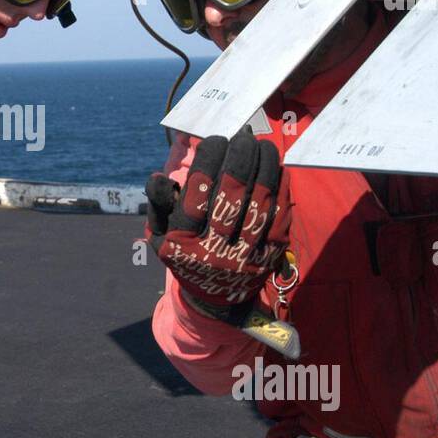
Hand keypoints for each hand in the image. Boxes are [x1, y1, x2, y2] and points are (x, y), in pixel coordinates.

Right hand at [146, 127, 289, 322]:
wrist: (216, 299)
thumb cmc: (184, 253)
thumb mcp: (160, 233)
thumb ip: (157, 202)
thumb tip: (160, 177)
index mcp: (182, 243)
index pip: (196, 195)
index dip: (208, 161)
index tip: (214, 140)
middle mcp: (214, 251)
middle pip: (232, 196)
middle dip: (239, 159)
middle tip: (242, 137)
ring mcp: (245, 256)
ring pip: (259, 203)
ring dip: (264, 168)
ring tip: (262, 146)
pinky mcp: (269, 256)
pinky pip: (279, 217)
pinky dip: (280, 188)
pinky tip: (276, 167)